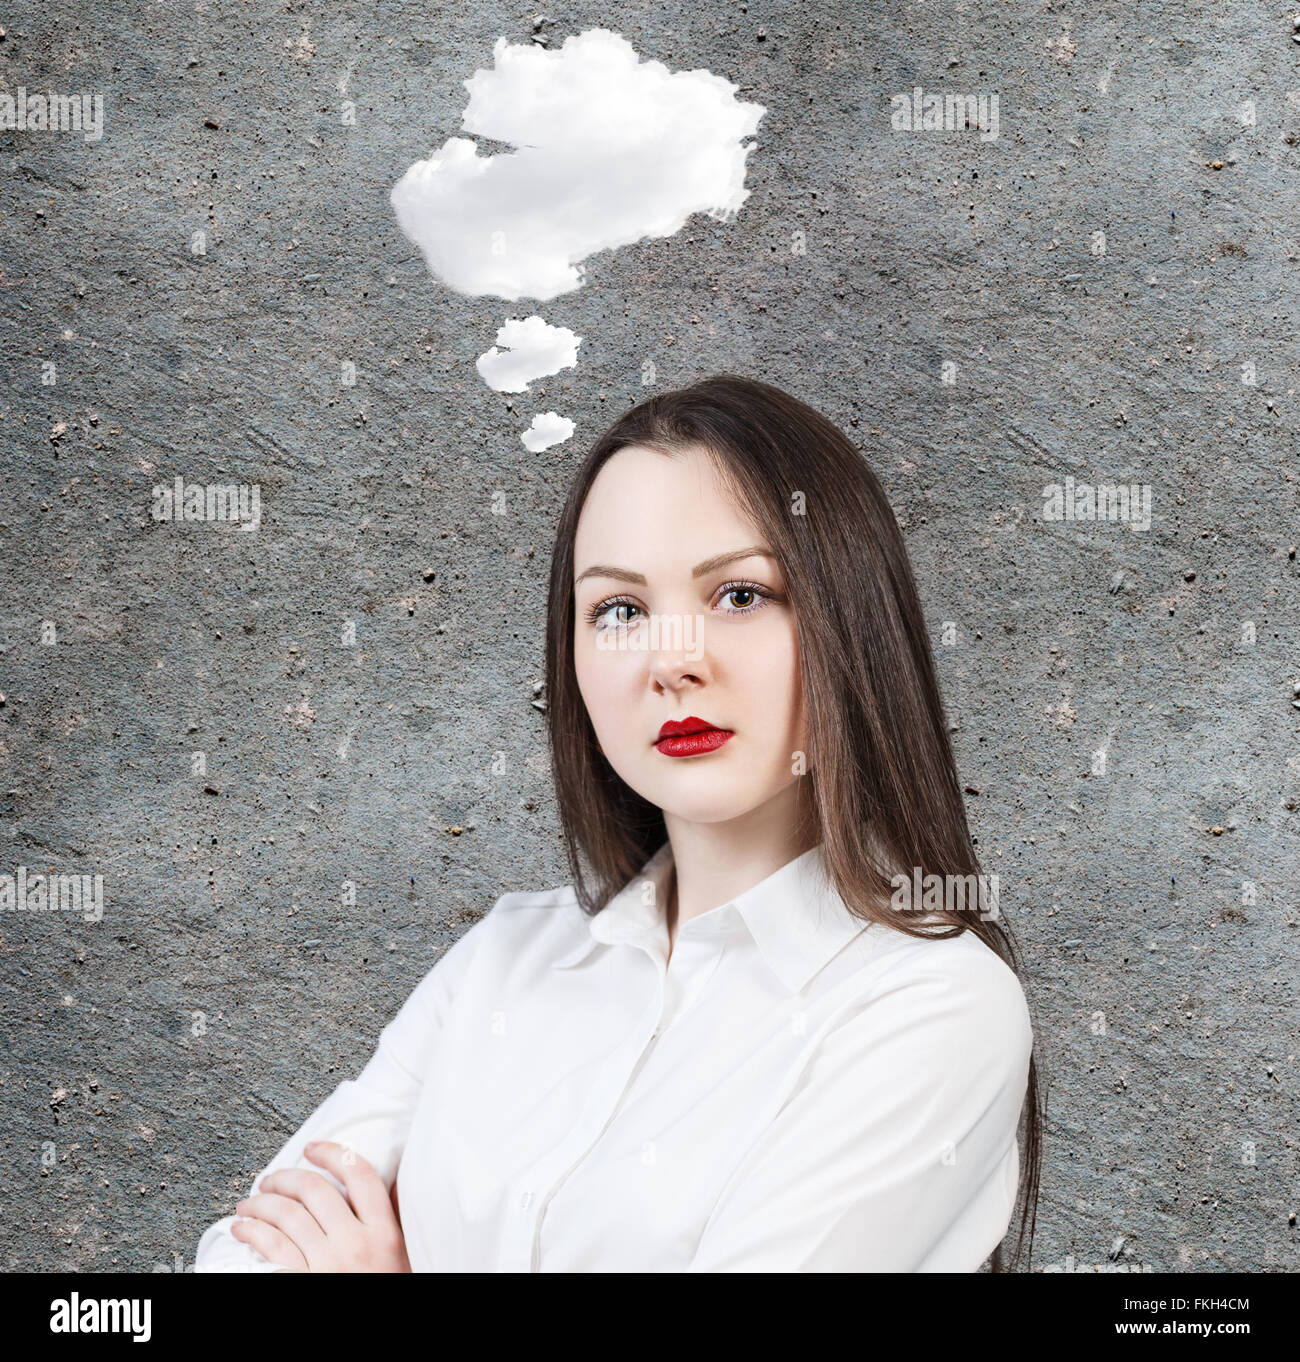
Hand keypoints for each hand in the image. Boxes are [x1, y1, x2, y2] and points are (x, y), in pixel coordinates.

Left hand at [230, 1140, 410, 1271]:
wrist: (376, 1344)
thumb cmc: (387, 1289)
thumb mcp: (403, 1256)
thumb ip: (395, 1219)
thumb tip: (393, 1181)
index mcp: (385, 1232)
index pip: (359, 1175)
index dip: (332, 1153)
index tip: (314, 1148)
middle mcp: (355, 1244)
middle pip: (315, 1190)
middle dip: (286, 1177)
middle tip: (272, 1178)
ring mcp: (327, 1265)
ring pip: (286, 1215)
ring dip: (261, 1203)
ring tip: (249, 1203)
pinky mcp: (300, 1283)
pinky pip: (271, 1247)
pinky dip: (252, 1232)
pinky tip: (243, 1229)